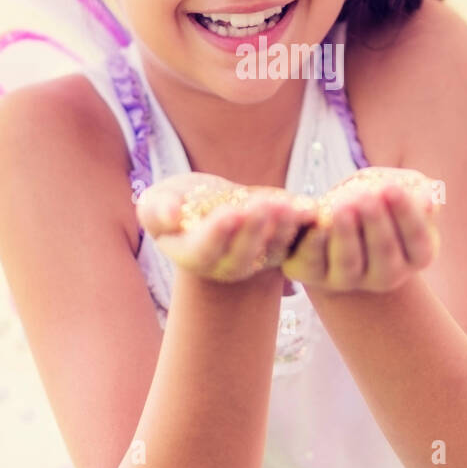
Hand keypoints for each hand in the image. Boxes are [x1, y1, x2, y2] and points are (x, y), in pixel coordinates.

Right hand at [135, 172, 319, 283]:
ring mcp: (257, 259)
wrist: (208, 204)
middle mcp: (226, 265)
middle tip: (264, 206)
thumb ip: (157, 210)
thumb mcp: (156, 202)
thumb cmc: (175, 202)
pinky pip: (295, 238)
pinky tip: (310, 208)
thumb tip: (170, 214)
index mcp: (193, 256)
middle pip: (243, 255)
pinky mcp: (281, 245)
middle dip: (255, 230)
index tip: (230, 213)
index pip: (204, 251)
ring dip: (283, 227)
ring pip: (274, 248)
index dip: (218, 234)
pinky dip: (303, 224)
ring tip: (289, 205)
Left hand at [281, 167, 441, 293]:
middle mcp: (387, 275)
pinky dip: (315, 245)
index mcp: (416, 255)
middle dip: (376, 224)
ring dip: (347, 234)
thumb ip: (416, 190)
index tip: (392, 187)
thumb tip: (429, 198)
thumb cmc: (377, 199)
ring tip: (344, 204)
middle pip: (385, 256)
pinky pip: (314, 265)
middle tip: (367, 195)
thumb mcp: (399, 187)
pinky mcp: (315, 276)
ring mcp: (350, 280)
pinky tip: (318, 223)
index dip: (406, 215)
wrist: (337, 219)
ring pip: (349, 264)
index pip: (418, 241)